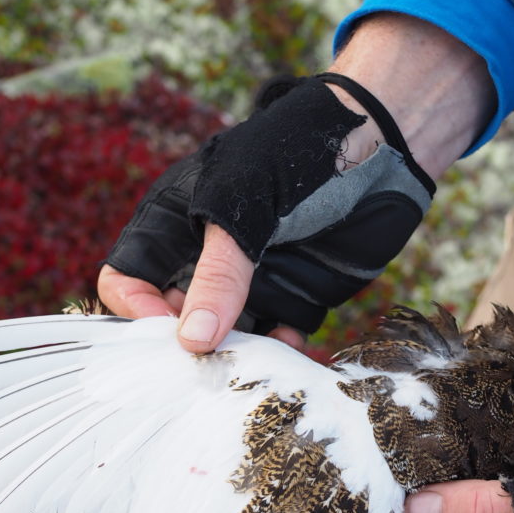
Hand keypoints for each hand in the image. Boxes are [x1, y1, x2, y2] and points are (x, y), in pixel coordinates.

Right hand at [99, 15, 495, 352]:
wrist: (385, 143)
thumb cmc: (302, 151)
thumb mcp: (248, 204)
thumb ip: (220, 274)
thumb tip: (192, 341)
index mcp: (175, 222)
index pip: (128, 278)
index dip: (137, 311)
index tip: (172, 335)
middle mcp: (207, 258)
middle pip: (174, 320)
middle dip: (186, 348)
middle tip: (209, 368)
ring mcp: (251, 282)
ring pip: (224, 340)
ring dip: (234, 359)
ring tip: (251, 369)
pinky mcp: (295, 300)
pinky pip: (275, 344)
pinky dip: (279, 356)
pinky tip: (291, 354)